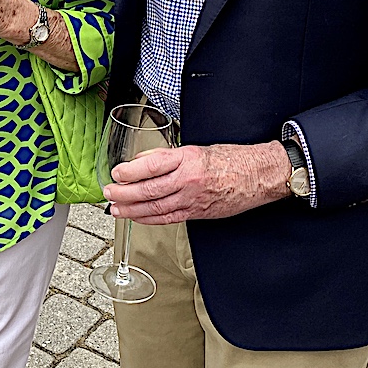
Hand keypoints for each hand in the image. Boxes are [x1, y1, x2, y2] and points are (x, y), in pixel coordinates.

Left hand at [103, 141, 291, 223]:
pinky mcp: (198, 213)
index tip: (116, 174)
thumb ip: (167, 155)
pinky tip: (136, 217)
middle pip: (149, 190)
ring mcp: (193, 199)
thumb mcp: (196, 149)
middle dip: (124, 193)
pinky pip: (168, 218)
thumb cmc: (231, 159)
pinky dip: (149, 219)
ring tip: (115, 208)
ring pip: (155, 208)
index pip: (151, 166)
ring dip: (131, 210)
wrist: (259, 175)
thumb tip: (142, 162)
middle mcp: (189, 180)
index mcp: (188, 159)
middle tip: (109, 192)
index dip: (130, 172)